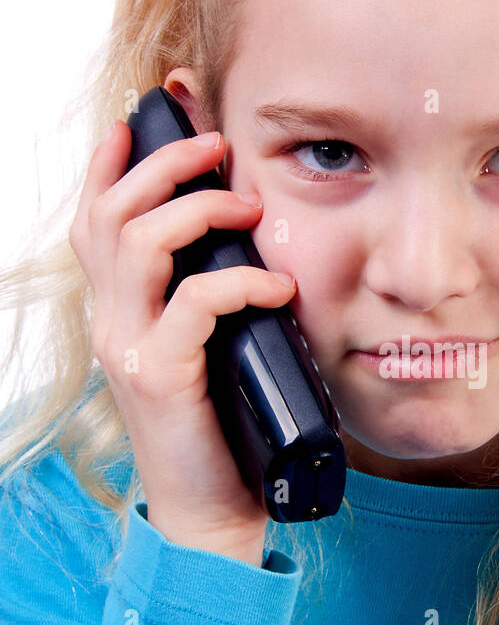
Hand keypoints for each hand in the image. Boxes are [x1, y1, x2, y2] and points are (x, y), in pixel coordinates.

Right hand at [69, 119, 295, 560]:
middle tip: (216, 143)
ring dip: (196, 208)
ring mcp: (128, 348)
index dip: (113, 159)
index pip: (95, 217)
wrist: (212, 513)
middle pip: (109, 213)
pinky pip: (192, 303)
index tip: (151, 111)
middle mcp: (111, 321)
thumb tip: (249, 237)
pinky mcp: (160, 377)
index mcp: (118, 310)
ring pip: (138, 242)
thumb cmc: (222, 426)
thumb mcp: (208, 346)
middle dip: (161, 162)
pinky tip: (276, 287)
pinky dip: (238, 282)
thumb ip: (208, 296)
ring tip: (247, 205)